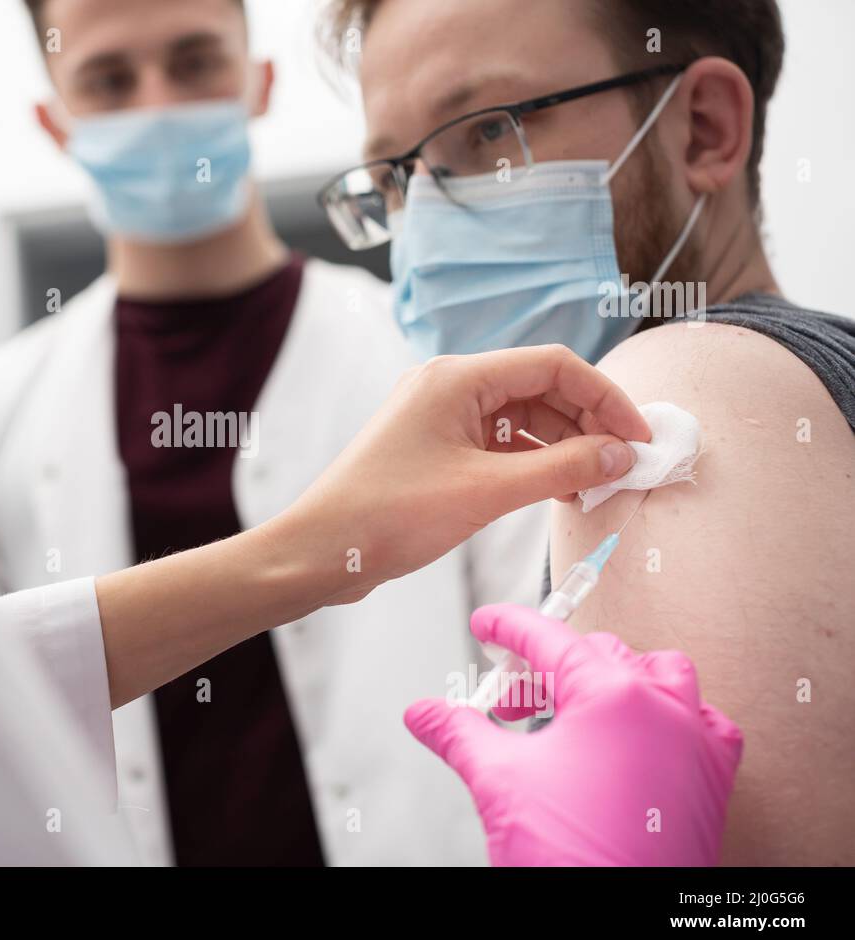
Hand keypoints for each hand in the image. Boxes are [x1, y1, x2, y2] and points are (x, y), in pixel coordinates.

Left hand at [269, 344, 650, 604]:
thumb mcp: (487, 492)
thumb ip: (562, 469)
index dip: (605, 398)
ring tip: (596, 488)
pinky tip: (559, 492)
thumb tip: (620, 455)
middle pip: (541, 389)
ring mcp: (441, 417)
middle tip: (624, 468)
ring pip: (523, 419)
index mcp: (458, 377)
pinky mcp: (437, 448)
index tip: (638, 438)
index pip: (555, 366)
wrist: (323, 551)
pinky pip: (500, 444)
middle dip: (588, 425)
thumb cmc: (389, 514)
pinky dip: (534, 464)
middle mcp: (450, 386)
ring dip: (563, 448)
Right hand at [405, 604, 743, 865]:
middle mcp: (664, 711)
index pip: (551, 639)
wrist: (613, 926)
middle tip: (508, 697)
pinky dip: (670, 716)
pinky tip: (636, 736)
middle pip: (599, 654)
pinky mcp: (711, 781)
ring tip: (572, 707)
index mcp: (614, 697)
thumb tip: (426, 714)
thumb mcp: (498, 781)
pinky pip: (703, 723)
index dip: (510, 628)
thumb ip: (458, 733)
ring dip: (614, 679)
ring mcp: (694, 745)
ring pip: (661, 676)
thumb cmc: (573, 859)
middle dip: (546, 668)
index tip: (489, 626)